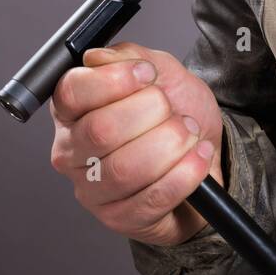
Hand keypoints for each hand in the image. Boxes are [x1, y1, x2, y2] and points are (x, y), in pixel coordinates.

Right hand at [49, 41, 224, 246]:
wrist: (203, 154)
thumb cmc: (175, 115)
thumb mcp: (161, 73)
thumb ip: (130, 56)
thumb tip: (99, 58)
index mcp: (73, 111)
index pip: (72, 92)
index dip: (114, 80)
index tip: (148, 74)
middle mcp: (74, 151)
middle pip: (101, 130)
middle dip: (152, 113)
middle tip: (174, 111)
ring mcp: (93, 189)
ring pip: (126, 168)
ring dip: (171, 145)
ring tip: (189, 135)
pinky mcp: (120, 218)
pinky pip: (153, 198)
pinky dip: (185, 173)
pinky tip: (197, 158)